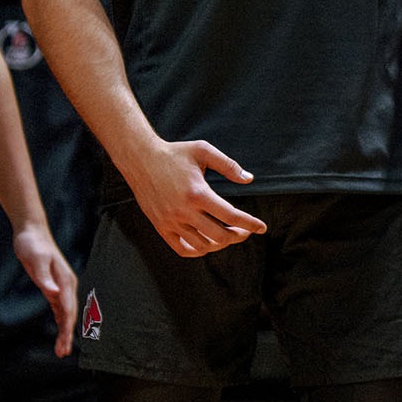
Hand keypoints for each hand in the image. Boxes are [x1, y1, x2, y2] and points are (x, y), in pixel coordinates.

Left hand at [11, 224, 76, 357]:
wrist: (32, 232)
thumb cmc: (33, 245)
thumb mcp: (36, 260)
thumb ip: (45, 278)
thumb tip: (54, 294)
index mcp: (65, 281)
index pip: (68, 310)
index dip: (66, 329)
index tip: (64, 345)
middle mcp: (67, 286)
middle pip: (69, 315)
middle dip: (67, 335)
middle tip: (62, 353)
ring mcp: (62, 287)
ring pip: (66, 313)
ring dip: (65, 330)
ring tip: (62, 348)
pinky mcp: (54, 286)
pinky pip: (60, 308)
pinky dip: (61, 320)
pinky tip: (60, 329)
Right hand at [117, 139, 265, 257]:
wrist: (140, 159)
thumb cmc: (175, 153)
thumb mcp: (204, 150)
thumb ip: (229, 165)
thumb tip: (249, 179)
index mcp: (197, 193)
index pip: (231, 216)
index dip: (250, 224)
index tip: (262, 227)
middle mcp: (183, 211)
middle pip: (219, 236)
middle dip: (238, 235)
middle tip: (245, 230)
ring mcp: (170, 221)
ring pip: (203, 245)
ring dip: (221, 243)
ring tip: (228, 235)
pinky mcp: (160, 226)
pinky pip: (182, 249)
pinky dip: (199, 251)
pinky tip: (208, 243)